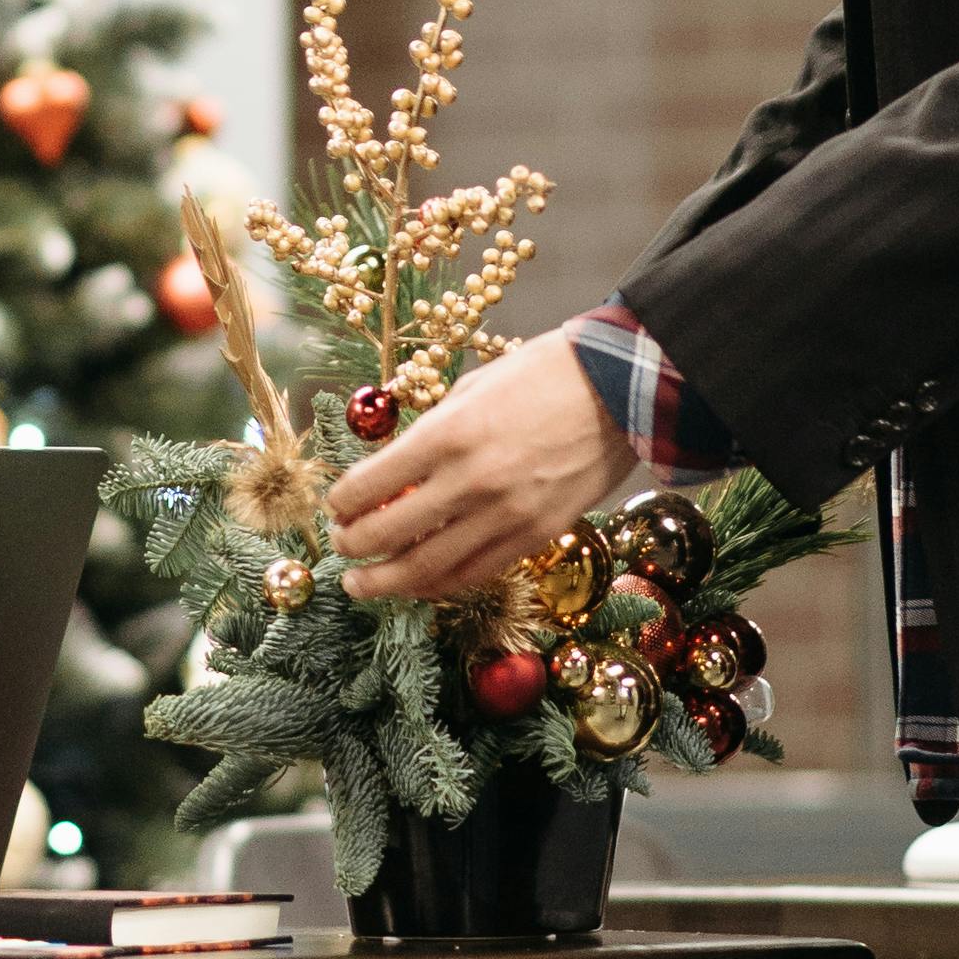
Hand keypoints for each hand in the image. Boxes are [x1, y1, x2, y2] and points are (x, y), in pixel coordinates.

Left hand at [329, 331, 634, 603]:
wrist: (622, 386)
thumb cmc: (545, 373)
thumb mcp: (472, 387)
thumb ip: (431, 432)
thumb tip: (394, 470)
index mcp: (448, 434)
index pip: (370, 484)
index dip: (342, 502)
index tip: (336, 505)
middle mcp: (471, 481)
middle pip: (387, 534)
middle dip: (353, 545)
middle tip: (341, 546)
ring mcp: (506, 515)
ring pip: (427, 569)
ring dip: (385, 582)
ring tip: (362, 584)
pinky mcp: (537, 535)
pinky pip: (475, 574)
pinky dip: (439, 585)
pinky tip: (419, 584)